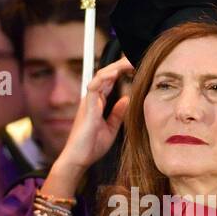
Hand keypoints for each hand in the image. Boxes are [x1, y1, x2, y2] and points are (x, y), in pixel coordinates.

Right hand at [41, 57, 133, 199]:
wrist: (80, 158)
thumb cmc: (92, 145)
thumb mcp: (111, 127)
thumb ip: (117, 113)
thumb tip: (126, 99)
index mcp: (98, 102)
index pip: (111, 81)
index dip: (122, 71)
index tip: (136, 65)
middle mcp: (92, 99)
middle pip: (107, 75)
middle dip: (121, 65)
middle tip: (135, 58)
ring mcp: (89, 102)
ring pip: (101, 77)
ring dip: (115, 67)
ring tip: (128, 61)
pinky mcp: (87, 108)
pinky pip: (94, 88)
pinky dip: (104, 79)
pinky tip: (115, 73)